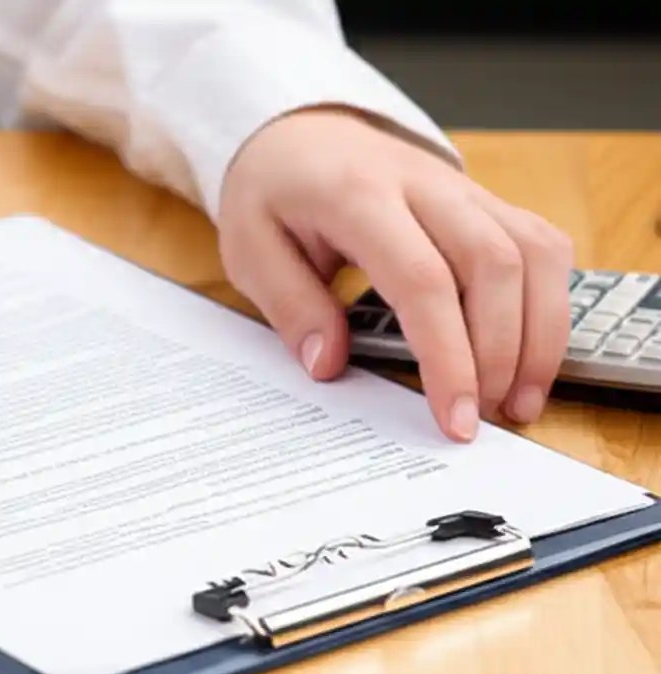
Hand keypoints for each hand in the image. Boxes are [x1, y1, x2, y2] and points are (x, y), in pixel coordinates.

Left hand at [218, 108, 572, 440]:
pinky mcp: (485, 200)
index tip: (455, 418)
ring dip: (539, 334)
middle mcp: (424, 185)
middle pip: (494, 265)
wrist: (299, 132)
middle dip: (501, 353)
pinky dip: (549, 302)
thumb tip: (327, 364)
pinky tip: (529, 353)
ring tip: (518, 400)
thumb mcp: (249, 248)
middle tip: (485, 418)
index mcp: (357, 195)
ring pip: (533, 253)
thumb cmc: (273, 192)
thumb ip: (290, 305)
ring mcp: (462, 189)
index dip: (447, 355)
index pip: (422, 279)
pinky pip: (540, 244)